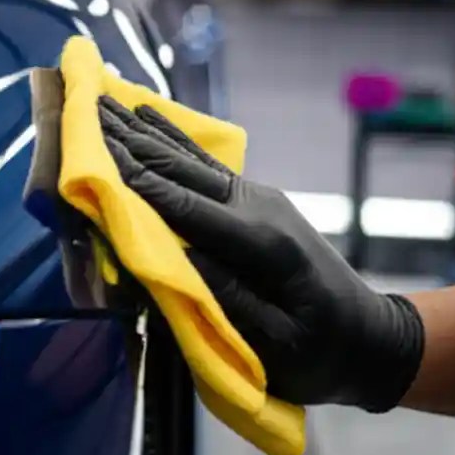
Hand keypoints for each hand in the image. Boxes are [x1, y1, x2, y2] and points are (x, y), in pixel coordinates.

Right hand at [98, 97, 423, 411]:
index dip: (134, 179)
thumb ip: (226, 297)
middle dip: (128, 140)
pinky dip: (169, 137)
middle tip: (83, 109)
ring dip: (141, 130)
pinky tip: (146, 115)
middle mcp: (257, 207)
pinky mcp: (253, 202)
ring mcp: (257, 199)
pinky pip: (202, 165)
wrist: (371, 339)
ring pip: (188, 159)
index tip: (92, 152)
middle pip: (180, 169)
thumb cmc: (321, 354)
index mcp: (261, 242)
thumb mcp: (275, 342)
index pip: (183, 206)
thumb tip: (171, 257)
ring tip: (102, 100)